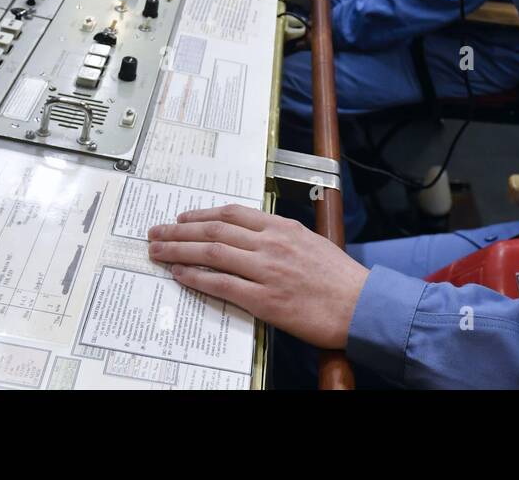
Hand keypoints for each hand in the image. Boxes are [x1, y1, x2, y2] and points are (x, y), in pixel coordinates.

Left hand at [148, 205, 369, 349]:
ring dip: (179, 251)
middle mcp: (271, 244)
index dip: (202, 214)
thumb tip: (254, 238)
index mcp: (282, 227)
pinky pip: (222, 285)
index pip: (233, 213)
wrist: (362, 305)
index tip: (183, 218)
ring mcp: (267, 271)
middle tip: (156, 232)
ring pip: (213, 253)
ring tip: (158, 251)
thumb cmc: (340, 279)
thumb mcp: (311, 243)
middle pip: (215, 230)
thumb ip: (281, 238)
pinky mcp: (265, 299)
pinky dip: (197, 278)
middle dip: (180, 230)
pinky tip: (181, 275)